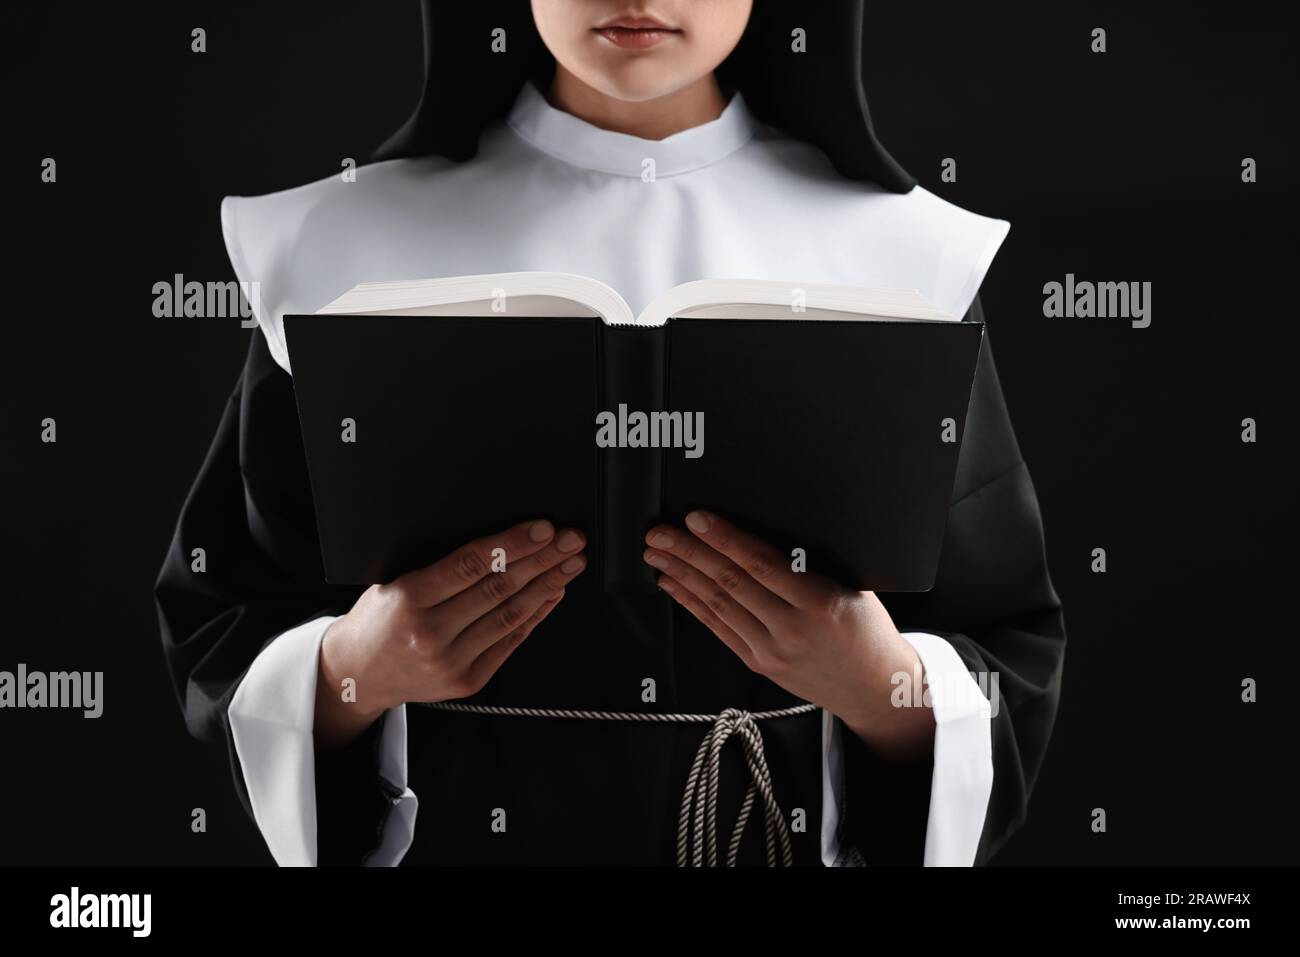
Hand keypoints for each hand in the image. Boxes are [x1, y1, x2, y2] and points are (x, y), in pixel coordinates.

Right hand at [315, 519, 586, 746]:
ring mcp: (452, 661)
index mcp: (410, 599)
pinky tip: (553, 592)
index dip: (513, 544)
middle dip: (543, 560)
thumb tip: (500, 541)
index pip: (472, 564)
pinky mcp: (467, 681)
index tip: (543, 528)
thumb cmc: (377, 621)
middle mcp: (432, 633)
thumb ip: (440, 567)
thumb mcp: (394, 582)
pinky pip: (510, 641)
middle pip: (500, 588)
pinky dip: (536, 614)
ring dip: (548, 585)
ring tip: (571, 563)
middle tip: (571, 540)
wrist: (357, 675)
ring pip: (511, 615)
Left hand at [644, 510, 933, 760]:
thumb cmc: (868, 632)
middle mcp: (790, 629)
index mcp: (819, 602)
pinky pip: (718, 628)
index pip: (761, 563)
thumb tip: (766, 531)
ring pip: (717, 605)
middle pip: (729, 582)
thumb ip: (812, 565)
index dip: (725, 538)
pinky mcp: (759, 663)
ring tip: (656, 554)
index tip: (697, 518)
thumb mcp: (854, 588)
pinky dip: (692, 604)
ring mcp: (771, 650)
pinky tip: (673, 585)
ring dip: (682, 576)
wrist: (877, 690)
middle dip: (689, 553)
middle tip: (659, 532)